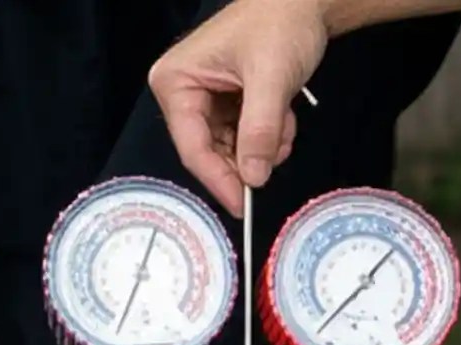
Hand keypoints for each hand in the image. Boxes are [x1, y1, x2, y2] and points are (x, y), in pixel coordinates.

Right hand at [148, 0, 329, 216]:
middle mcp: (180, 91)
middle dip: (246, 156)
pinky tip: (282, 117)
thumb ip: (260, 130)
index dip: (218, 178)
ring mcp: (201, 97)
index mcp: (174, 81)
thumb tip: (254, 177)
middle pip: (207, 149)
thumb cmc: (281, 23)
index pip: (192, 145)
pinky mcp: (222, 100)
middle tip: (276, 156)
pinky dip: (264, 134)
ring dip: (260, 145)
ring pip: (227, 146)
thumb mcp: (271, 78)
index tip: (242, 205)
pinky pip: (239, 135)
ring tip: (285, 124)